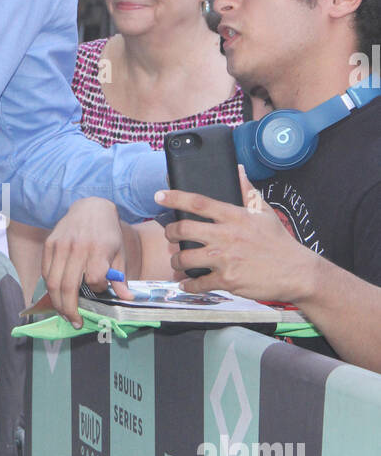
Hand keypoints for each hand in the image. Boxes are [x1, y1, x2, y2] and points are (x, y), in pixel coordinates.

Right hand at [42, 197, 132, 326]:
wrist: (91, 207)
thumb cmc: (107, 233)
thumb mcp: (119, 253)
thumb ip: (120, 278)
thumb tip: (127, 299)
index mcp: (99, 249)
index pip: (94, 279)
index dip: (98, 289)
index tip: (101, 289)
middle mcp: (77, 248)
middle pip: (68, 287)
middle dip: (70, 309)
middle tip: (74, 321)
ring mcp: (60, 246)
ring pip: (52, 283)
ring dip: (57, 303)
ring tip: (64, 312)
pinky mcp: (49, 244)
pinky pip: (45, 272)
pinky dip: (49, 287)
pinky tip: (57, 294)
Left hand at [155, 166, 314, 300]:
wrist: (296, 272)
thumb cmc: (279, 242)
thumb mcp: (264, 212)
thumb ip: (247, 191)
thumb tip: (238, 170)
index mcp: (234, 216)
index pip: (198, 202)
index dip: (175, 197)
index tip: (159, 196)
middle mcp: (226, 236)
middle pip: (183, 230)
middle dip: (169, 233)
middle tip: (169, 235)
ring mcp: (225, 259)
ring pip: (185, 258)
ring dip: (176, 261)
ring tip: (177, 262)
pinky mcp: (227, 280)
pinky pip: (198, 283)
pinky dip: (188, 284)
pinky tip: (186, 283)